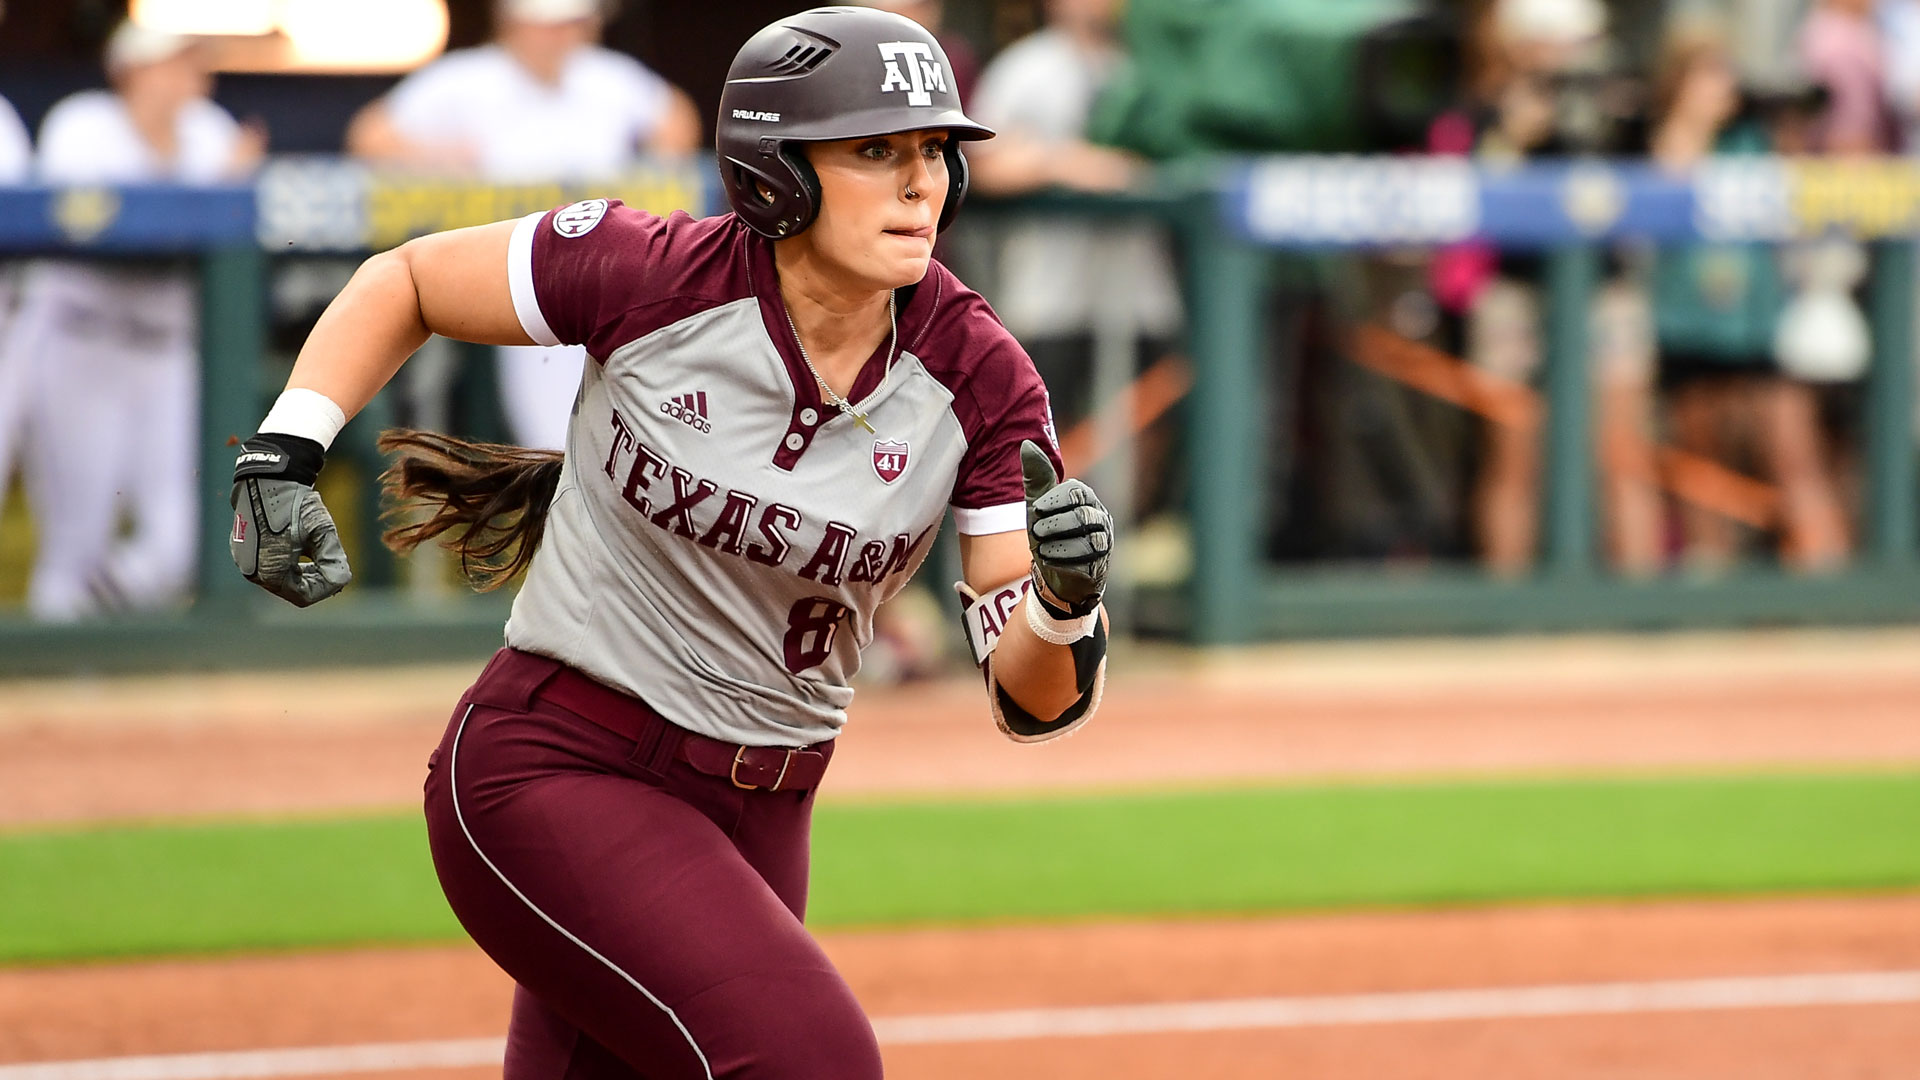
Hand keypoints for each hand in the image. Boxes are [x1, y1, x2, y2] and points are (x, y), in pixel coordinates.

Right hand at [229, 434, 351, 606]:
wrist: (268, 476)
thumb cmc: (296, 503)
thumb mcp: (322, 530)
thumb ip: (333, 559)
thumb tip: (341, 581)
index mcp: (270, 570)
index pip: (304, 596)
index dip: (326, 588)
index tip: (339, 572)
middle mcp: (252, 570)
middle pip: (292, 589)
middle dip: (315, 580)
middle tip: (334, 563)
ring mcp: (245, 559)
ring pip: (281, 578)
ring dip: (303, 571)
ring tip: (319, 552)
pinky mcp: (243, 548)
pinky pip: (270, 565)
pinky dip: (288, 562)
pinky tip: (302, 546)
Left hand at [1020, 440, 1110, 617]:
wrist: (1056, 574)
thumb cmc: (1049, 535)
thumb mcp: (1038, 506)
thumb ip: (1036, 478)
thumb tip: (1027, 443)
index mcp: (1084, 498)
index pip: (1075, 491)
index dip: (1055, 499)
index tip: (1036, 508)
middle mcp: (1099, 516)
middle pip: (1081, 516)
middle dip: (1055, 524)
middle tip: (1035, 531)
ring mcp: (1103, 540)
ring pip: (1087, 539)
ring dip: (1058, 544)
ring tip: (1040, 548)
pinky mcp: (1102, 563)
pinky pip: (1088, 559)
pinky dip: (1064, 559)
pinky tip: (1048, 560)